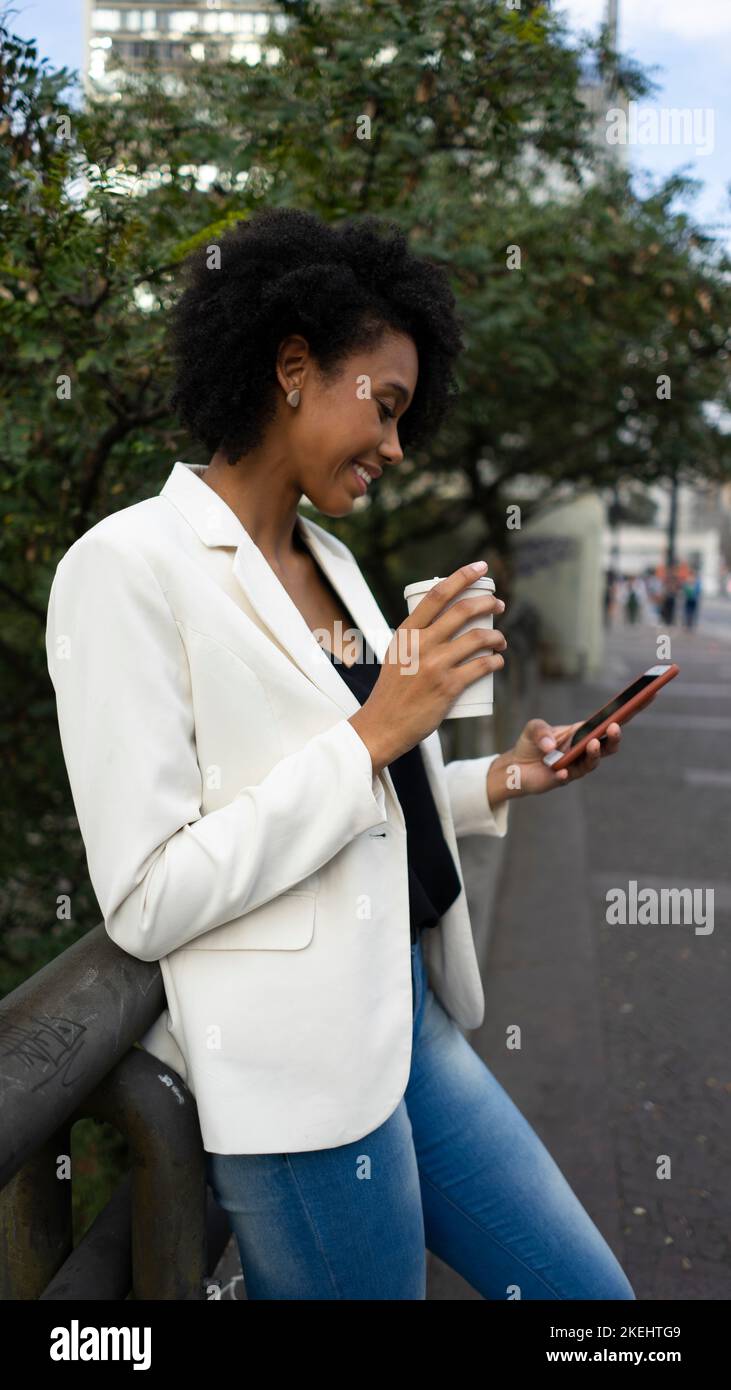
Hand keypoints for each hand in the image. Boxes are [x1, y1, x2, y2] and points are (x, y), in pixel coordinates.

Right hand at [349, 562, 505, 776]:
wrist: (383, 725)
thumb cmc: (392, 691)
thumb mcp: (397, 655)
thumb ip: (416, 638)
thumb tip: (445, 622)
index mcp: (406, 632)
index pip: (437, 595)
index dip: (463, 576)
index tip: (481, 568)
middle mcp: (421, 644)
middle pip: (463, 611)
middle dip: (488, 603)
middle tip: (499, 606)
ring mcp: (435, 665)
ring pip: (478, 639)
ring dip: (497, 637)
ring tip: (501, 641)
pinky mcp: (448, 687)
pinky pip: (481, 667)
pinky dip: (496, 661)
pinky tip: (498, 661)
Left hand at [486, 696, 655, 803]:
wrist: (517, 767)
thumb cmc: (531, 743)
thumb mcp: (534, 728)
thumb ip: (541, 731)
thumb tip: (551, 747)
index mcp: (584, 730)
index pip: (612, 718)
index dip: (632, 708)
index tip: (649, 694)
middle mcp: (586, 747)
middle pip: (610, 743)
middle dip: (615, 736)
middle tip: (615, 726)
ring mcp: (578, 764)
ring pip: (594, 760)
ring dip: (595, 752)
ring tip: (591, 744)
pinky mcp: (565, 778)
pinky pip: (569, 775)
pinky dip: (565, 772)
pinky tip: (560, 770)